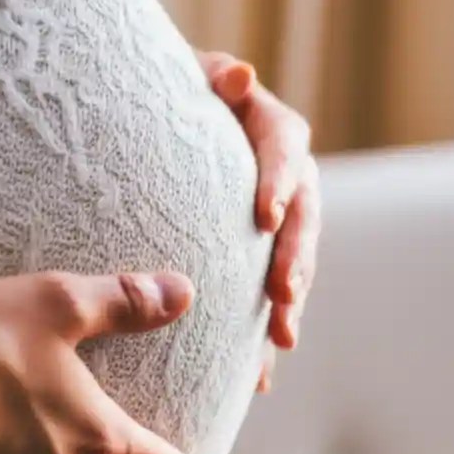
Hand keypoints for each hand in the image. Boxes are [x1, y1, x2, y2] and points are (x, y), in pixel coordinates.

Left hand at [199, 51, 321, 391]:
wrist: (152, 127)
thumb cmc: (165, 93)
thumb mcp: (184, 76)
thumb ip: (213, 77)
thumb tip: (241, 75)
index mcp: (269, 128)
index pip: (285, 147)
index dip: (280, 181)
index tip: (266, 217)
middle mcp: (283, 176)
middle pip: (302, 216)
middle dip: (295, 258)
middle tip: (282, 294)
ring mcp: (275, 221)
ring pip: (293, 261)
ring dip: (290, 300)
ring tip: (281, 338)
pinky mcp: (257, 257)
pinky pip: (266, 297)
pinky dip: (261, 338)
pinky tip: (259, 377)